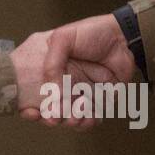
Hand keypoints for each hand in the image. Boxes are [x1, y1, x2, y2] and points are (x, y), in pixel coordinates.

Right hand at [11, 15, 136, 128]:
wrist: (122, 36)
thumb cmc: (91, 33)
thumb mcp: (62, 39)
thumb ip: (51, 64)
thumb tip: (52, 94)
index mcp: (54, 72)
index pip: (38, 94)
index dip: (32, 107)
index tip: (33, 113)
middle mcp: (66, 85)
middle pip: (55, 110)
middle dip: (55, 118)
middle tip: (57, 117)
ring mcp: (83, 93)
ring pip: (73, 117)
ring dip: (73, 122)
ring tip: (76, 117)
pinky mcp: (101, 99)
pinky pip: (93, 117)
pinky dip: (90, 121)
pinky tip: (89, 116)